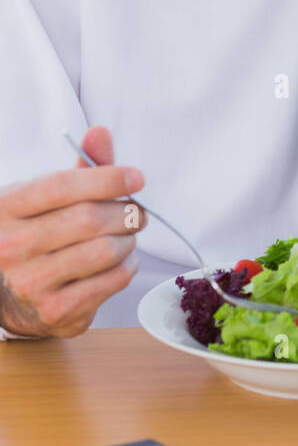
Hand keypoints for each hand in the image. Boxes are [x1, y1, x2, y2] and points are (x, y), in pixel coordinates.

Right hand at [0, 126, 146, 337]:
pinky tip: (120, 262)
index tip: (136, 177)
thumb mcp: (46, 198)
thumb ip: (79, 168)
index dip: (106, 178)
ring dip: (128, 241)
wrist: (12, 295)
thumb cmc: (37, 234)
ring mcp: (31, 283)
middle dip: (126, 212)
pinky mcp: (55, 311)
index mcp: (7, 208)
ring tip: (126, 237)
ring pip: (104, 251)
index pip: (62, 187)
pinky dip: (127, 267)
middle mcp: (11, 247)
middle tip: (137, 212)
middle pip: (88, 219)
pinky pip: (111, 281)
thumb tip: (100, 133)